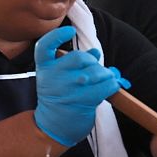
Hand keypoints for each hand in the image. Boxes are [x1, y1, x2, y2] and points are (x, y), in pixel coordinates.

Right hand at [33, 26, 128, 146]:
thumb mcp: (59, 79)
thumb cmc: (59, 99)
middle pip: (78, 58)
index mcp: (44, 69)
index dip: (57, 36)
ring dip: (106, 73)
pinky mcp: (82, 101)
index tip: (70, 30)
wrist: (53, 126)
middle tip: (96, 69)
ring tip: (107, 77)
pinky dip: (112, 84)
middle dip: (92, 61)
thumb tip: (95, 52)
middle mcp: (53, 77)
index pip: (44, 46)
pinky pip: (104, 87)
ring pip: (94, 72)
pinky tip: (112, 85)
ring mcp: (67, 90)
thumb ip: (74, 64)